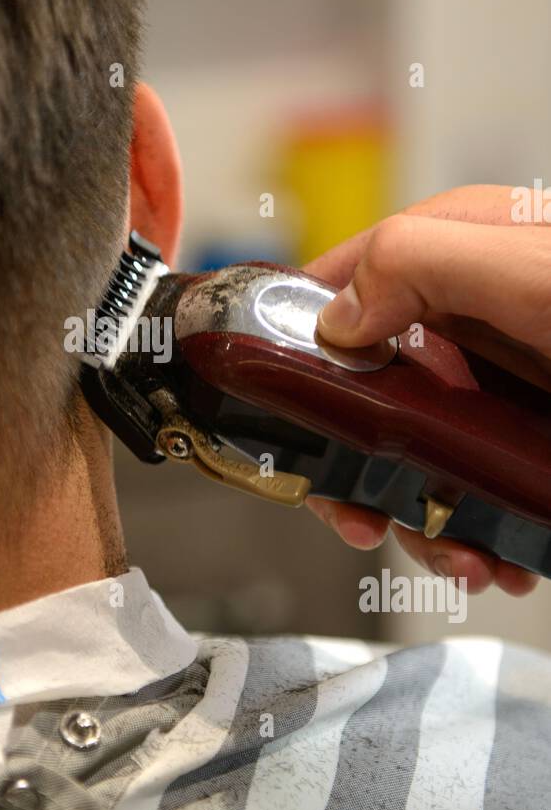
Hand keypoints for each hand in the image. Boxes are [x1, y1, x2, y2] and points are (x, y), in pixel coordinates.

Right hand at [303, 184, 550, 595]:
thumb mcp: (538, 272)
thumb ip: (425, 264)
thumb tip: (338, 321)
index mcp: (460, 254)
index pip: (341, 282)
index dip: (297, 345)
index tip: (284, 417)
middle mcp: (473, 318)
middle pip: (367, 388)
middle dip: (359, 461)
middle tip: (361, 514)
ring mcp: (504, 385)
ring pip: (418, 452)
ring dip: (421, 514)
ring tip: (459, 554)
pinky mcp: (532, 442)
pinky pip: (475, 487)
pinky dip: (474, 530)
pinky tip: (497, 555)